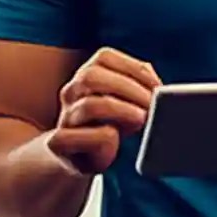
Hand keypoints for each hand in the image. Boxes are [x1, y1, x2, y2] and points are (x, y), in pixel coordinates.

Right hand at [46, 47, 160, 175]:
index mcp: (85, 75)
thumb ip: (139, 88)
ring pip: (89, 105)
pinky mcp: (58, 142)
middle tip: (151, 105)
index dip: (134, 68)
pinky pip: (74, 136)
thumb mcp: (125, 104)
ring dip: (120, 111)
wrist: (77, 159)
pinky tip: (114, 141)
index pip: (104, 57)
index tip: (158, 87)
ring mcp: (64, 117)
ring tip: (141, 120)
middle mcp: (71, 92)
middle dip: (128, 88)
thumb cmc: (108, 127)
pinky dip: (98, 137)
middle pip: (92, 76)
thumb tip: (157, 87)